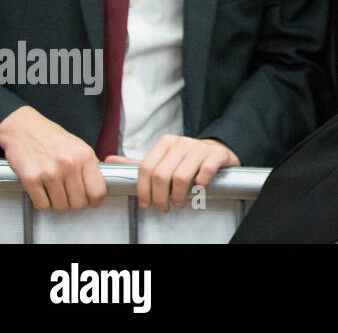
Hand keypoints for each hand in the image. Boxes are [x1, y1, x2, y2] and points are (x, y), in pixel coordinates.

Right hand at [0, 106, 106, 210]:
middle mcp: (69, 164)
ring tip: (56, 192)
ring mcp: (50, 172)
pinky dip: (44, 203)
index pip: (98, 190)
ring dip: (59, 204)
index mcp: (85, 156)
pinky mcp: (31, 179)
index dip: (95, 201)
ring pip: (61, 206)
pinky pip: (42, 204)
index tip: (92, 202)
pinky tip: (44, 193)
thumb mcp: (80, 147)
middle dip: (76, 204)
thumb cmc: (53, 138)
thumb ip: (89, 166)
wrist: (26, 129)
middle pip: (79, 202)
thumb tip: (97, 187)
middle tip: (71, 197)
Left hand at [115, 135, 239, 212]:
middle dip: (160, 198)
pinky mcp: (216, 154)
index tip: (147, 204)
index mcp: (164, 143)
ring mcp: (199, 147)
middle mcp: (181, 142)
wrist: (216, 152)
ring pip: (181, 176)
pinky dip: (200, 184)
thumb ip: (137, 164)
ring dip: (179, 196)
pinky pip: (205, 171)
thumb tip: (108, 159)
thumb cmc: (185, 160)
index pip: (145, 168)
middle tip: (163, 208)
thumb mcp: (162, 160)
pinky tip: (199, 189)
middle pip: (161, 175)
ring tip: (179, 203)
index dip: (143, 190)